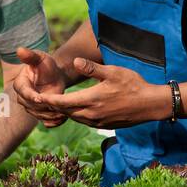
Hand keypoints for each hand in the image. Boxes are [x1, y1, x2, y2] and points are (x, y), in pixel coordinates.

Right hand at [11, 46, 70, 126]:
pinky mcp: (40, 114)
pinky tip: (63, 119)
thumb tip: (19, 50)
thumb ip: (30, 56)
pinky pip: (46, 121)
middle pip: (31, 107)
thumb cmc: (46, 65)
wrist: (55, 76)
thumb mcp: (40, 59)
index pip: (24, 93)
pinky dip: (54, 122)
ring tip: (63, 113)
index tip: (40, 98)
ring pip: (39, 115)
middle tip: (56, 107)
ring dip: (51, 115)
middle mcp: (23, 98)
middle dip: (43, 108)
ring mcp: (31, 107)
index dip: (31, 96)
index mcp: (20, 84)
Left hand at [25, 57, 170, 128]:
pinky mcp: (103, 124)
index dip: (48, 100)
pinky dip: (73, 115)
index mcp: (91, 100)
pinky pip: (83, 121)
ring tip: (51, 105)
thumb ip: (91, 68)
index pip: (62, 102)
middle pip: (65, 112)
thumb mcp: (112, 72)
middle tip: (38, 101)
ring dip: (62, 112)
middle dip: (51, 106)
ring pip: (73, 117)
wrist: (150, 104)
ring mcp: (97, 121)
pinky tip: (71, 110)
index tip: (36, 96)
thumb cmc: (132, 84)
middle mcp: (91, 114)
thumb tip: (74, 62)